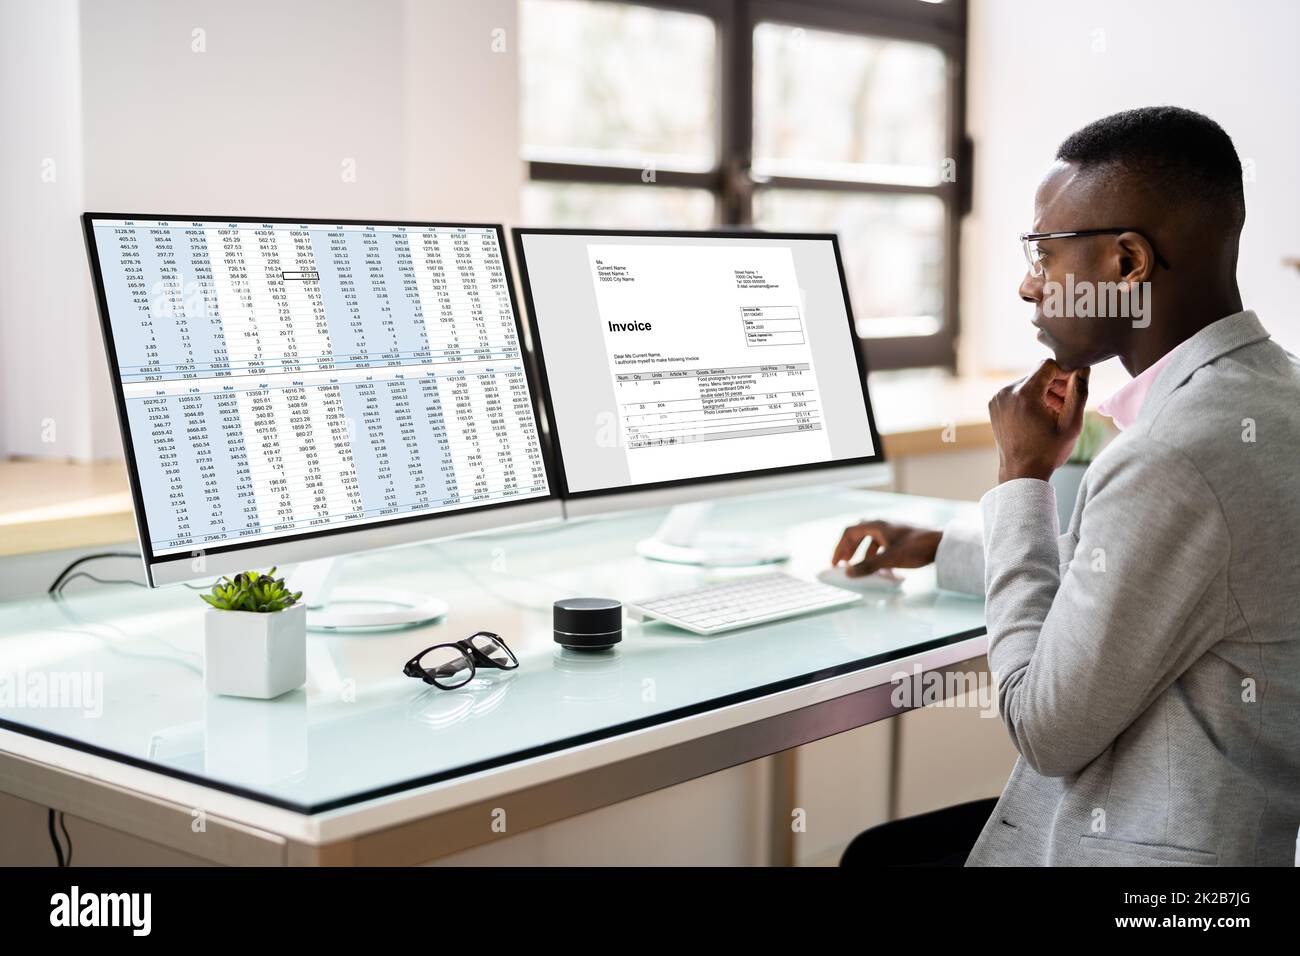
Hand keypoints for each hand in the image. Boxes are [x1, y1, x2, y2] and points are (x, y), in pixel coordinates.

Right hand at [831, 521, 942, 576]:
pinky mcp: (901, 537)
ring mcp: (892, 530)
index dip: (839, 548)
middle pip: (858, 536)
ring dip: (864, 555)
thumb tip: (848, 573)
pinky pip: (882, 545)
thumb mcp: (889, 559)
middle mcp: (882, 525)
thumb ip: (867, 566)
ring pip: (871, 541)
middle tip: (844, 564)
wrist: (942, 543)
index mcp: (876, 525)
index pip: (849, 533)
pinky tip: (882, 569)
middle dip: (850, 551)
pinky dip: (877, 556)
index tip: (836, 562)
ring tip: (862, 568)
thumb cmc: (917, 547)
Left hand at [989, 359, 1089, 483]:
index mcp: (1024, 395)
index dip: (1065, 373)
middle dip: (1055, 385)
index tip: (1073, 389)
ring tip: (1054, 413)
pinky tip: (1040, 416)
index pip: (1048, 366)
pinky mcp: (994, 406)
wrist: (1021, 473)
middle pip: (1037, 375)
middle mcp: (1006, 393)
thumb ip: (1079, 393)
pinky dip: (1030, 399)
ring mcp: (997, 399)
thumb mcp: (1071, 424)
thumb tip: (1083, 369)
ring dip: (1044, 393)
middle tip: (1066, 405)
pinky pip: (1017, 393)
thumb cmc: (1048, 452)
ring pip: (1028, 383)